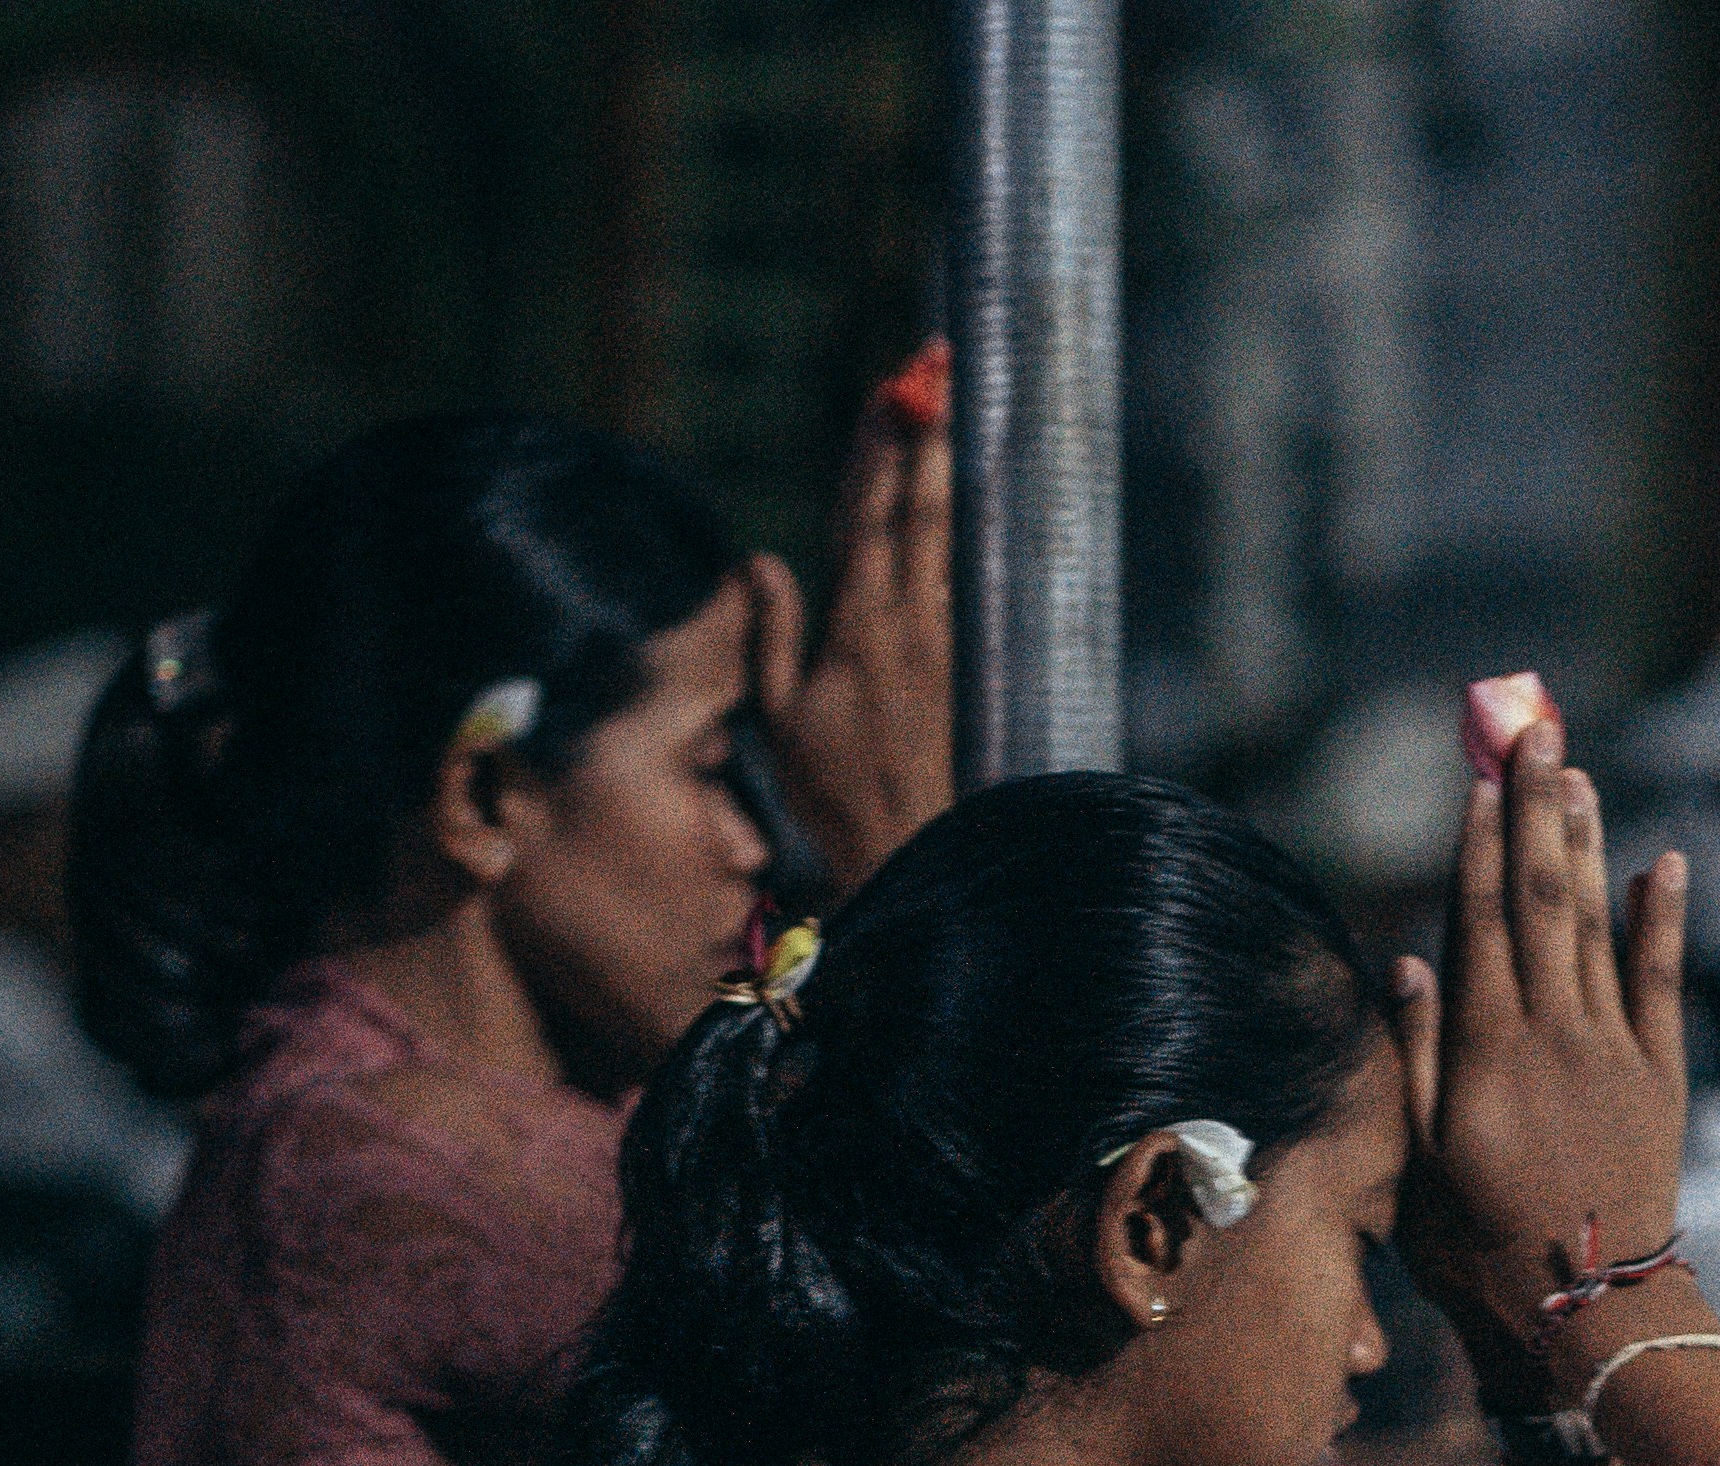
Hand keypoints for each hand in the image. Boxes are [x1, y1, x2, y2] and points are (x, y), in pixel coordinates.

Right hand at [747, 366, 952, 902]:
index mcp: (860, 628)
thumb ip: (772, 635)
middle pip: (919, 506)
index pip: (869, 518)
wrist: (909, 849)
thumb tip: (761, 559)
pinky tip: (956, 487)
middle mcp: (908, 622)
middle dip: (926, 430)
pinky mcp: (957, 657)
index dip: (879, 451)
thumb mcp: (781, 719)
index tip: (888, 392)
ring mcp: (940, 636)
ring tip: (951, 398)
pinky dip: (952, 516)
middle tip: (935, 361)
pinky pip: (954, 567)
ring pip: (944, 529)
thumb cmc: (832, 792)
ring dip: (945, 461)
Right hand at [1392, 727, 1689, 1379]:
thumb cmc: (1480, 1247)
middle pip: (1543, 900)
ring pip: (1598, 925)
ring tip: (1579, 773)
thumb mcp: (1423, 1162)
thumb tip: (1410, 960)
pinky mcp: (1660, 1078)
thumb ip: (1418, 1056)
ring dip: (1589, 843)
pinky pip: (1662, 982)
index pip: (1483, 922)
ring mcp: (1614, 1051)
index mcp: (1487, 1051)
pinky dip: (1662, 919)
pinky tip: (1663, 861)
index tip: (1480, 778)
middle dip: (1537, 810)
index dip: (1481, 843)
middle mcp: (1553, 1034)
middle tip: (1534, 731)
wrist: (1586, 1306)